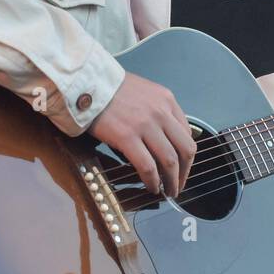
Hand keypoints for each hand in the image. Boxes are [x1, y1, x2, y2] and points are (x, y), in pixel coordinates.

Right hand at [86, 72, 195, 197]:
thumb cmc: (109, 88)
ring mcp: (145, 125)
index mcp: (166, 100)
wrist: (86, 82)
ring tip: (167, 191)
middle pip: (185, 149)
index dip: (185, 155)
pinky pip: (148, 166)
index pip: (187, 133)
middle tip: (178, 185)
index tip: (181, 167)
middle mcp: (161, 112)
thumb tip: (162, 140)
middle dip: (185, 172)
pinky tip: (151, 187)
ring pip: (170, 161)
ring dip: (172, 181)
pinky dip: (152, 181)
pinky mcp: (127, 137)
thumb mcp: (143, 92)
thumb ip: (156, 111)